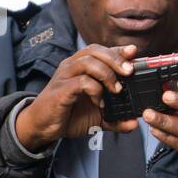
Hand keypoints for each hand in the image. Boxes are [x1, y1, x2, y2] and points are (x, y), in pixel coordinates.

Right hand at [15, 43, 139, 150]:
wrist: (43, 127)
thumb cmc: (68, 115)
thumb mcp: (97, 117)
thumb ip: (116, 118)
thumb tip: (134, 124)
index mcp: (81, 67)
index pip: (101, 51)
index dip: (117, 50)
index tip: (134, 52)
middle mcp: (72, 67)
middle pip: (95, 50)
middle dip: (115, 58)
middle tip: (130, 71)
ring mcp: (65, 76)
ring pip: (88, 62)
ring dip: (107, 74)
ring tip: (117, 90)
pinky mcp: (61, 90)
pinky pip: (80, 82)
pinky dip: (95, 90)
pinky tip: (100, 102)